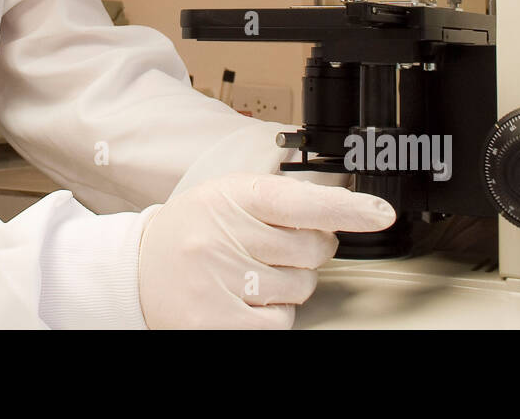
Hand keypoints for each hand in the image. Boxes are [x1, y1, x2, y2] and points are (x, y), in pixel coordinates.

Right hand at [137, 172, 394, 328]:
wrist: (139, 270)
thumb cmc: (192, 229)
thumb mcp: (228, 197)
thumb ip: (278, 199)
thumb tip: (337, 210)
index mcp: (230, 198)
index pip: (298, 201)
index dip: (346, 208)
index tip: (380, 214)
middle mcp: (223, 238)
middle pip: (312, 250)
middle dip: (309, 250)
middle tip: (275, 247)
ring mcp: (221, 283)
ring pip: (301, 288)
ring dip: (288, 283)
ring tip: (250, 272)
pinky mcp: (219, 323)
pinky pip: (281, 322)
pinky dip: (273, 313)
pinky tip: (245, 298)